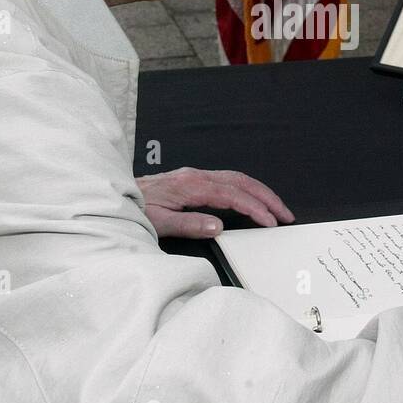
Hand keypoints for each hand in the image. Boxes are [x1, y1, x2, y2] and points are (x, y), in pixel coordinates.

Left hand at [136, 167, 293, 238]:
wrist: (117, 195)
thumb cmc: (136, 210)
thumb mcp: (159, 223)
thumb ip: (190, 224)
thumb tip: (219, 226)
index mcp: (191, 186)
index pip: (232, 195)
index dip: (255, 208)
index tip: (271, 221)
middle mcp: (196, 176)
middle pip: (241, 181)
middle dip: (267, 197)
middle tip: (285, 214)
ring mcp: (195, 175)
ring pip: (236, 178)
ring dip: (259, 192)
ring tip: (276, 208)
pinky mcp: (192, 179)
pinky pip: (227, 180)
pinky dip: (245, 189)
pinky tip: (250, 200)